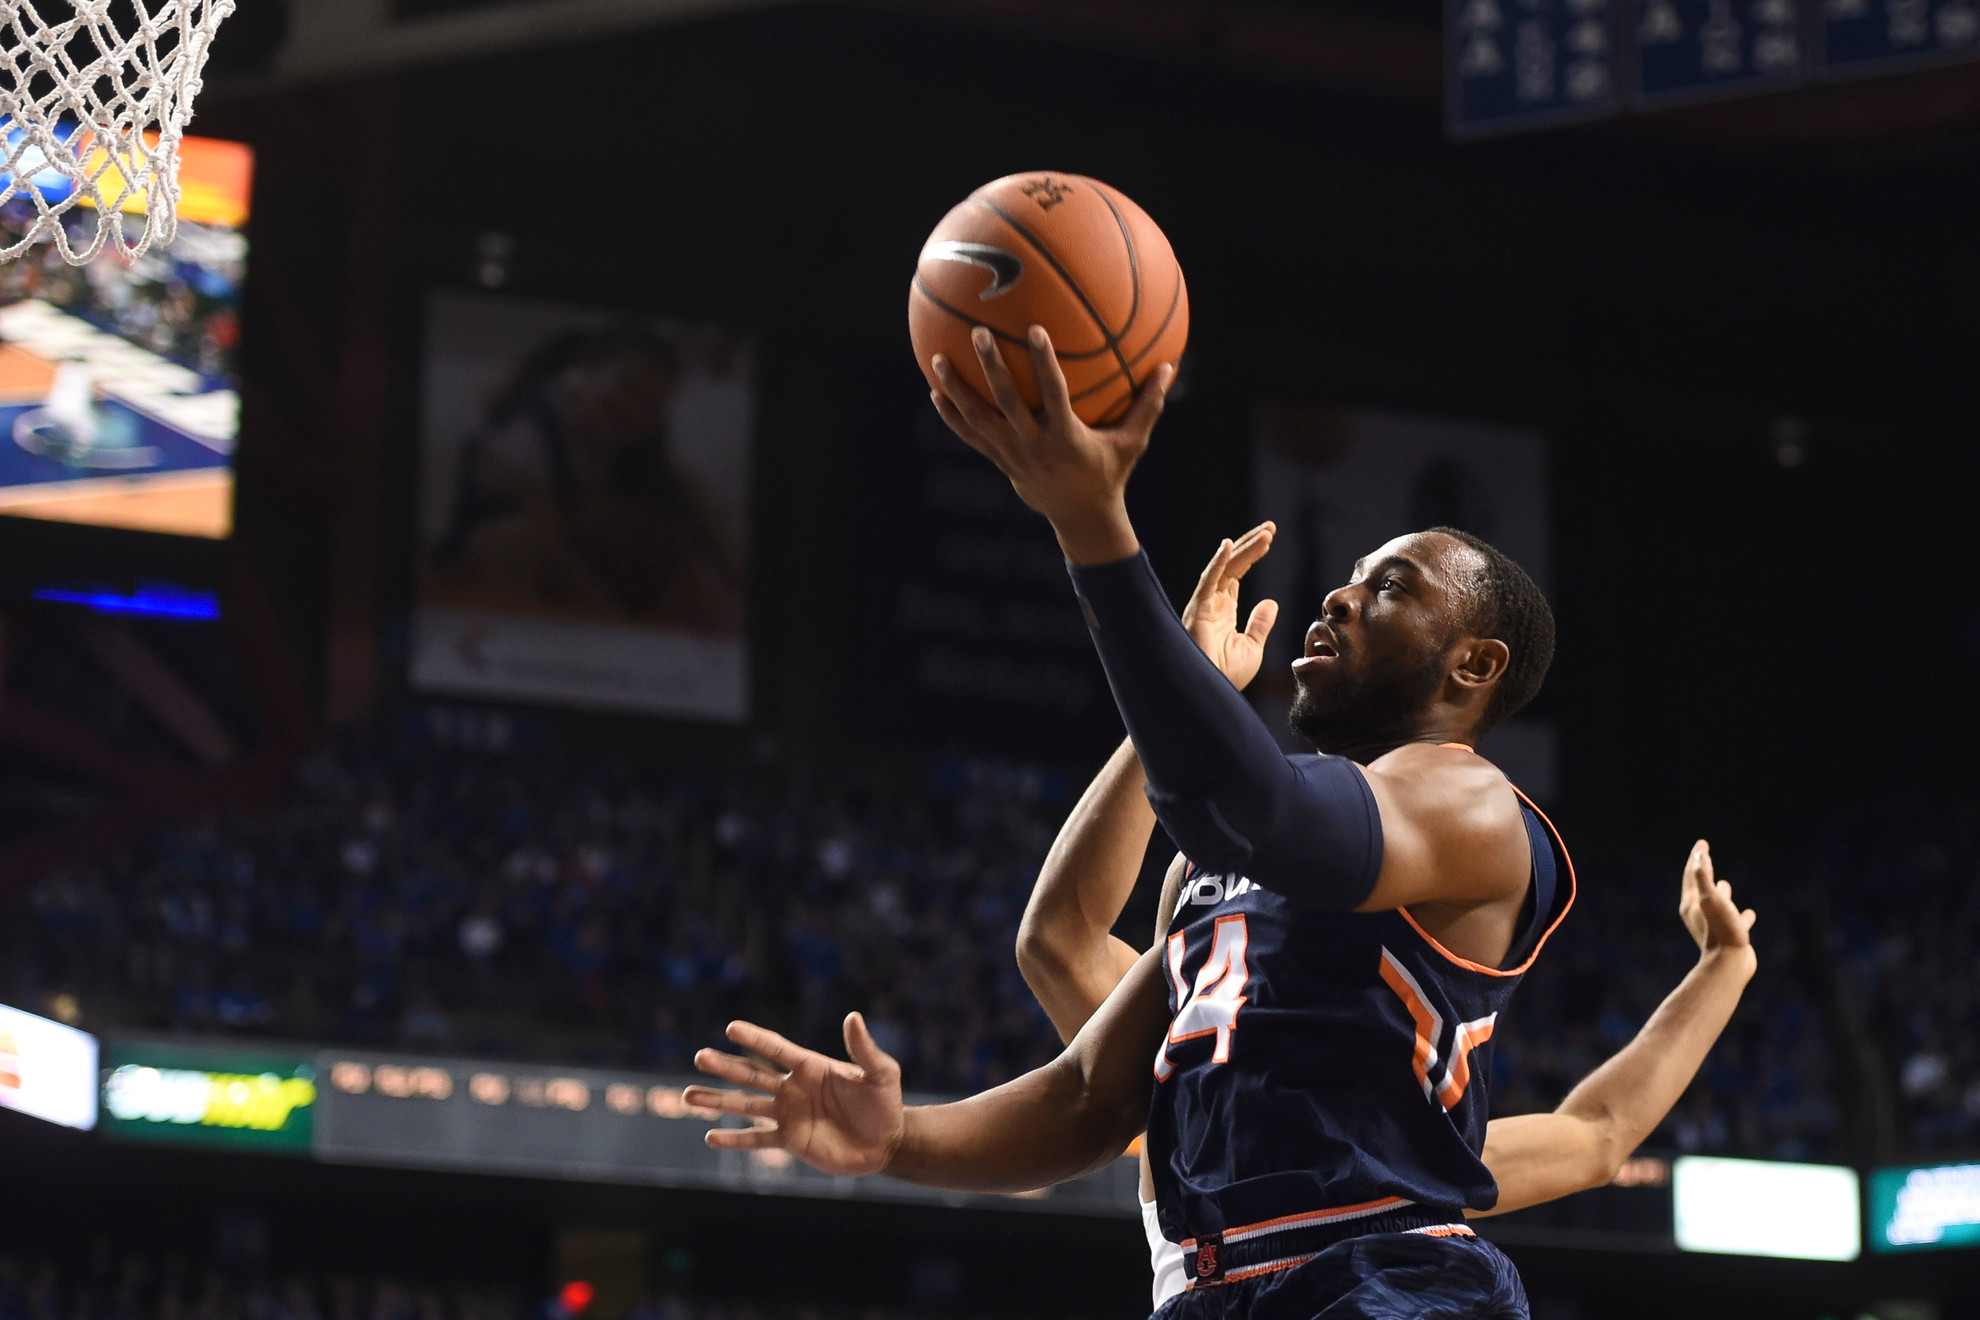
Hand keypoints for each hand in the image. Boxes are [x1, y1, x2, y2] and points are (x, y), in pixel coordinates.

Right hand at [685, 1014, 905, 1176]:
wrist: (887, 1142)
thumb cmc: (886, 1103)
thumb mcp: (881, 1073)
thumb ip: (864, 1048)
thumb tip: (852, 1016)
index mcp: (811, 1066)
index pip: (778, 1049)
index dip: (756, 1039)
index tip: (731, 1028)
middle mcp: (794, 1088)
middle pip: (753, 1074)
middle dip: (726, 1066)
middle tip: (699, 1057)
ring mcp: (789, 1114)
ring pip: (746, 1106)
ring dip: (718, 1100)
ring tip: (688, 1095)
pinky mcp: (790, 1141)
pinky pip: (757, 1140)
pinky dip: (735, 1139)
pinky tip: (711, 1136)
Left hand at [929, 325, 1175, 564]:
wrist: (1081, 518)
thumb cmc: (1110, 473)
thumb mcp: (1132, 442)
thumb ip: (1148, 404)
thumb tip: (1170, 366)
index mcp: (1065, 437)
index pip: (1053, 394)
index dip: (1044, 362)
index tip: (1036, 329)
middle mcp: (1033, 444)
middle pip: (1006, 402)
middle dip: (991, 366)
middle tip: (978, 332)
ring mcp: (1012, 454)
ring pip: (978, 418)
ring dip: (957, 389)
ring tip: (937, 359)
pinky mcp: (999, 460)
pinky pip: (970, 436)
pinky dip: (952, 416)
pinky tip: (936, 392)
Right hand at [1180, 522, 1280, 689]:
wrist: (1210, 694)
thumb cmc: (1225, 676)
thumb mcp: (1252, 647)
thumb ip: (1260, 623)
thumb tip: (1271, 602)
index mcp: (1223, 610)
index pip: (1237, 573)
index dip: (1252, 554)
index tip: (1270, 537)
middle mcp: (1212, 602)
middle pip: (1232, 564)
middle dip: (1250, 544)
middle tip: (1271, 527)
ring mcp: (1204, 605)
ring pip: (1224, 568)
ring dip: (1243, 549)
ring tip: (1265, 534)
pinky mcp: (1198, 611)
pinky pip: (1208, 581)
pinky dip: (1217, 563)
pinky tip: (1228, 546)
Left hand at [1678, 840, 1756, 960]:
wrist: (1730, 965)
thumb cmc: (1721, 930)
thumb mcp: (1711, 899)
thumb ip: (1704, 876)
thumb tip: (1700, 854)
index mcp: (1691, 904)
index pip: (1692, 874)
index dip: (1697, 857)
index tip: (1702, 843)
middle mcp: (1699, 914)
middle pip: (1701, 887)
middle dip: (1704, 872)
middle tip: (1707, 859)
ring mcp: (1714, 926)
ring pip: (1718, 905)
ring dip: (1721, 893)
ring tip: (1726, 884)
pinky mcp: (1729, 937)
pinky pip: (1736, 922)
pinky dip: (1741, 915)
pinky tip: (1750, 914)